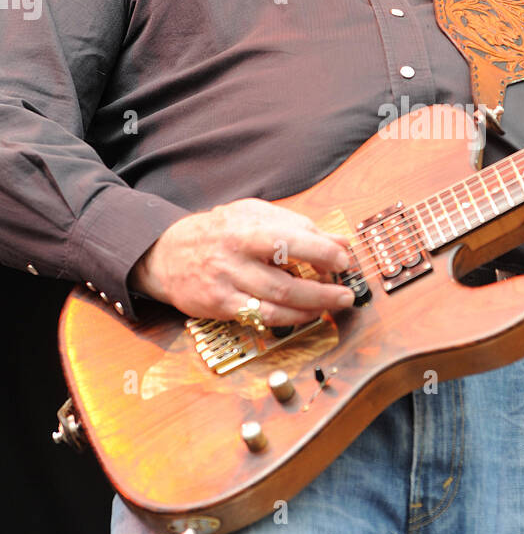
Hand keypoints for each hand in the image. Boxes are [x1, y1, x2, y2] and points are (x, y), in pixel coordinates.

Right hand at [129, 198, 355, 326]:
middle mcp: (235, 257)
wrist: (167, 253)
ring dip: (311, 308)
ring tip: (333, 305)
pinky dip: (289, 319)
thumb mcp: (255, 215)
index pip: (292, 240)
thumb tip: (341, 240)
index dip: (323, 252)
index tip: (343, 260)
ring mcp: (226, 284)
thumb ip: (298, 226)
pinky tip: (306, 315)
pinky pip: (261, 318)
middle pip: (286, 281)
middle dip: (323, 291)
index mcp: (246, 227)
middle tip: (346, 293)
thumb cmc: (219, 231)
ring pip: (276, 304)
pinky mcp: (220, 306)